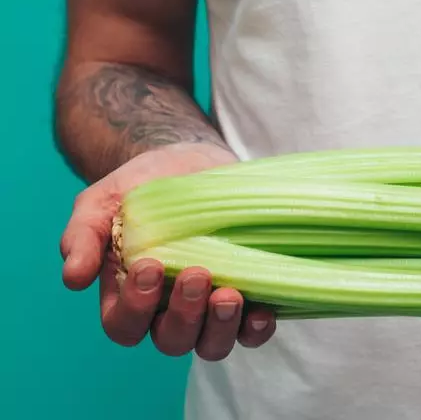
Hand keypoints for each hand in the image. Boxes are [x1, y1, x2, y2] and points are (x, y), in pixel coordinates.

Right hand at [60, 143, 277, 360]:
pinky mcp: (248, 295)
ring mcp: (210, 308)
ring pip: (212, 344)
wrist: (189, 162)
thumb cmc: (140, 187)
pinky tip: (262, 310)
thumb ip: (83, 236)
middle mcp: (169, 311)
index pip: (125, 325)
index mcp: (129, 296)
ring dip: (220, 327)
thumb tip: (73, 277)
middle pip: (172, 341)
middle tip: (195, 274)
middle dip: (184, 315)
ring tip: (228, 295)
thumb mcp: (103, 202)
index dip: (135, 308)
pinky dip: (256, 329)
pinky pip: (252, 331)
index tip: (150, 266)